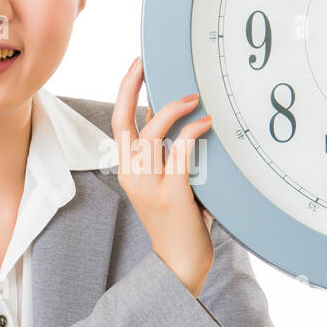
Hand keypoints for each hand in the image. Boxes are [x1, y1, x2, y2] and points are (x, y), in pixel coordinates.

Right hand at [112, 56, 214, 296]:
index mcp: (128, 169)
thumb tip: (177, 114)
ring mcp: (148, 185)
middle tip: (148, 62)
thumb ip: (166, 152)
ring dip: (173, 110)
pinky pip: (179, 155)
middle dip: (131, 86)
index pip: (119, 122)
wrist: (181, 264)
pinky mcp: (170, 195)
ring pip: (152, 135)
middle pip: (123, 121)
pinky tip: (206, 123)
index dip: (126, 91)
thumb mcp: (168, 180)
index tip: (138, 64)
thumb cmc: (180, 220)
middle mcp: (131, 175)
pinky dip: (192, 134)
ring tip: (195, 98)